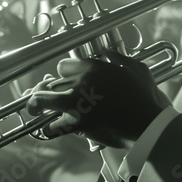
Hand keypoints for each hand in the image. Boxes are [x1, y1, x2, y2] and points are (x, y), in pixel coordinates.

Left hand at [25, 51, 170, 148]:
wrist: (147, 124)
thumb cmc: (145, 96)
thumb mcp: (136, 68)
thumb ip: (119, 59)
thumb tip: (108, 53)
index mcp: (93, 68)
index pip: (64, 66)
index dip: (65, 73)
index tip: (67, 79)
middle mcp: (80, 83)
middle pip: (50, 83)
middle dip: (44, 88)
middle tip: (39, 94)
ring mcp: (75, 104)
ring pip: (43, 101)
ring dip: (38, 105)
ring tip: (34, 108)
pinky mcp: (77, 125)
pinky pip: (52, 126)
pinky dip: (49, 128)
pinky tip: (47, 128)